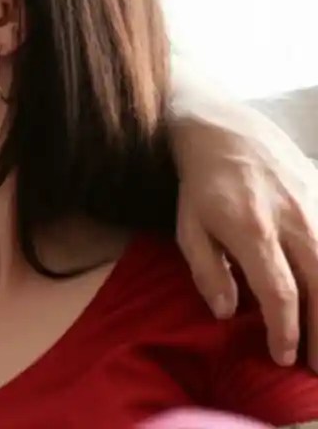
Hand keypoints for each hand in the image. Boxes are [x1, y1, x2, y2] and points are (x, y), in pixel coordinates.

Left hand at [172, 114, 317, 369]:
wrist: (225, 128)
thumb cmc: (202, 185)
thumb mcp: (188, 227)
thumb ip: (207, 271)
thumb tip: (228, 313)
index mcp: (252, 230)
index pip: (280, 293)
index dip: (285, 331)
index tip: (282, 357)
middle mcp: (293, 220)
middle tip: (316, 365)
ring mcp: (316, 206)